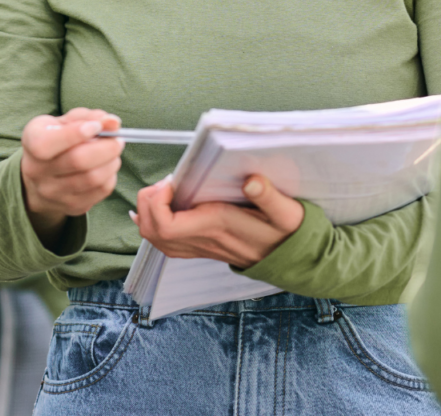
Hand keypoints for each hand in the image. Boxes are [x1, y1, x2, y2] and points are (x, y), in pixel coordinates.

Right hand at [20, 108, 122, 248]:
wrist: (41, 178)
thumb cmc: (56, 140)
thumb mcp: (63, 122)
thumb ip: (88, 117)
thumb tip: (113, 123)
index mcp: (32, 142)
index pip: (47, 143)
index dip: (75, 134)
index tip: (97, 126)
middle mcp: (37, 171)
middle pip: (78, 161)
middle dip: (106, 147)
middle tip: (118, 139)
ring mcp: (53, 193)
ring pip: (93, 178)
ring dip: (112, 162)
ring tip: (114, 152)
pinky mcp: (71, 206)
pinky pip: (100, 191)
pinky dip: (111, 176)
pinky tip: (107, 167)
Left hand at [131, 174, 304, 268]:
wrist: (293, 260)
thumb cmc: (288, 233)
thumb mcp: (287, 212)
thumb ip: (269, 197)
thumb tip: (251, 181)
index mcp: (216, 226)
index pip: (167, 226)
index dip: (157, 203)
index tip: (171, 182)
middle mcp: (203, 239)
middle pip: (153, 231)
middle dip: (147, 204)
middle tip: (164, 183)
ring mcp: (200, 246)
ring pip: (156, 239)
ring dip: (149, 214)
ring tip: (163, 191)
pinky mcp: (202, 247)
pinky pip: (166, 242)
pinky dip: (154, 224)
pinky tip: (158, 206)